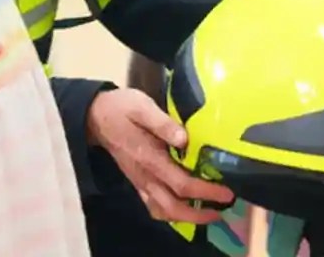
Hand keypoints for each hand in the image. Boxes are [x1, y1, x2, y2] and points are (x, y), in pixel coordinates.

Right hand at [86, 88, 234, 223]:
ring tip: (209, 212)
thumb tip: (185, 139)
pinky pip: (154, 206)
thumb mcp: (142, 107)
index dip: (206, 191)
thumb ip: (163, 123)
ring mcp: (139, 182)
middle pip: (172, 207)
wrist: (95, 116)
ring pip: (162, 211)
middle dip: (199, 213)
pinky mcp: (137, 182)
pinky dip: (172, 213)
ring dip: (187, 217)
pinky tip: (186, 207)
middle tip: (222, 208)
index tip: (227, 191)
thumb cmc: (122, 108)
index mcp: (149, 159)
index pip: (181, 183)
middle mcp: (144, 176)